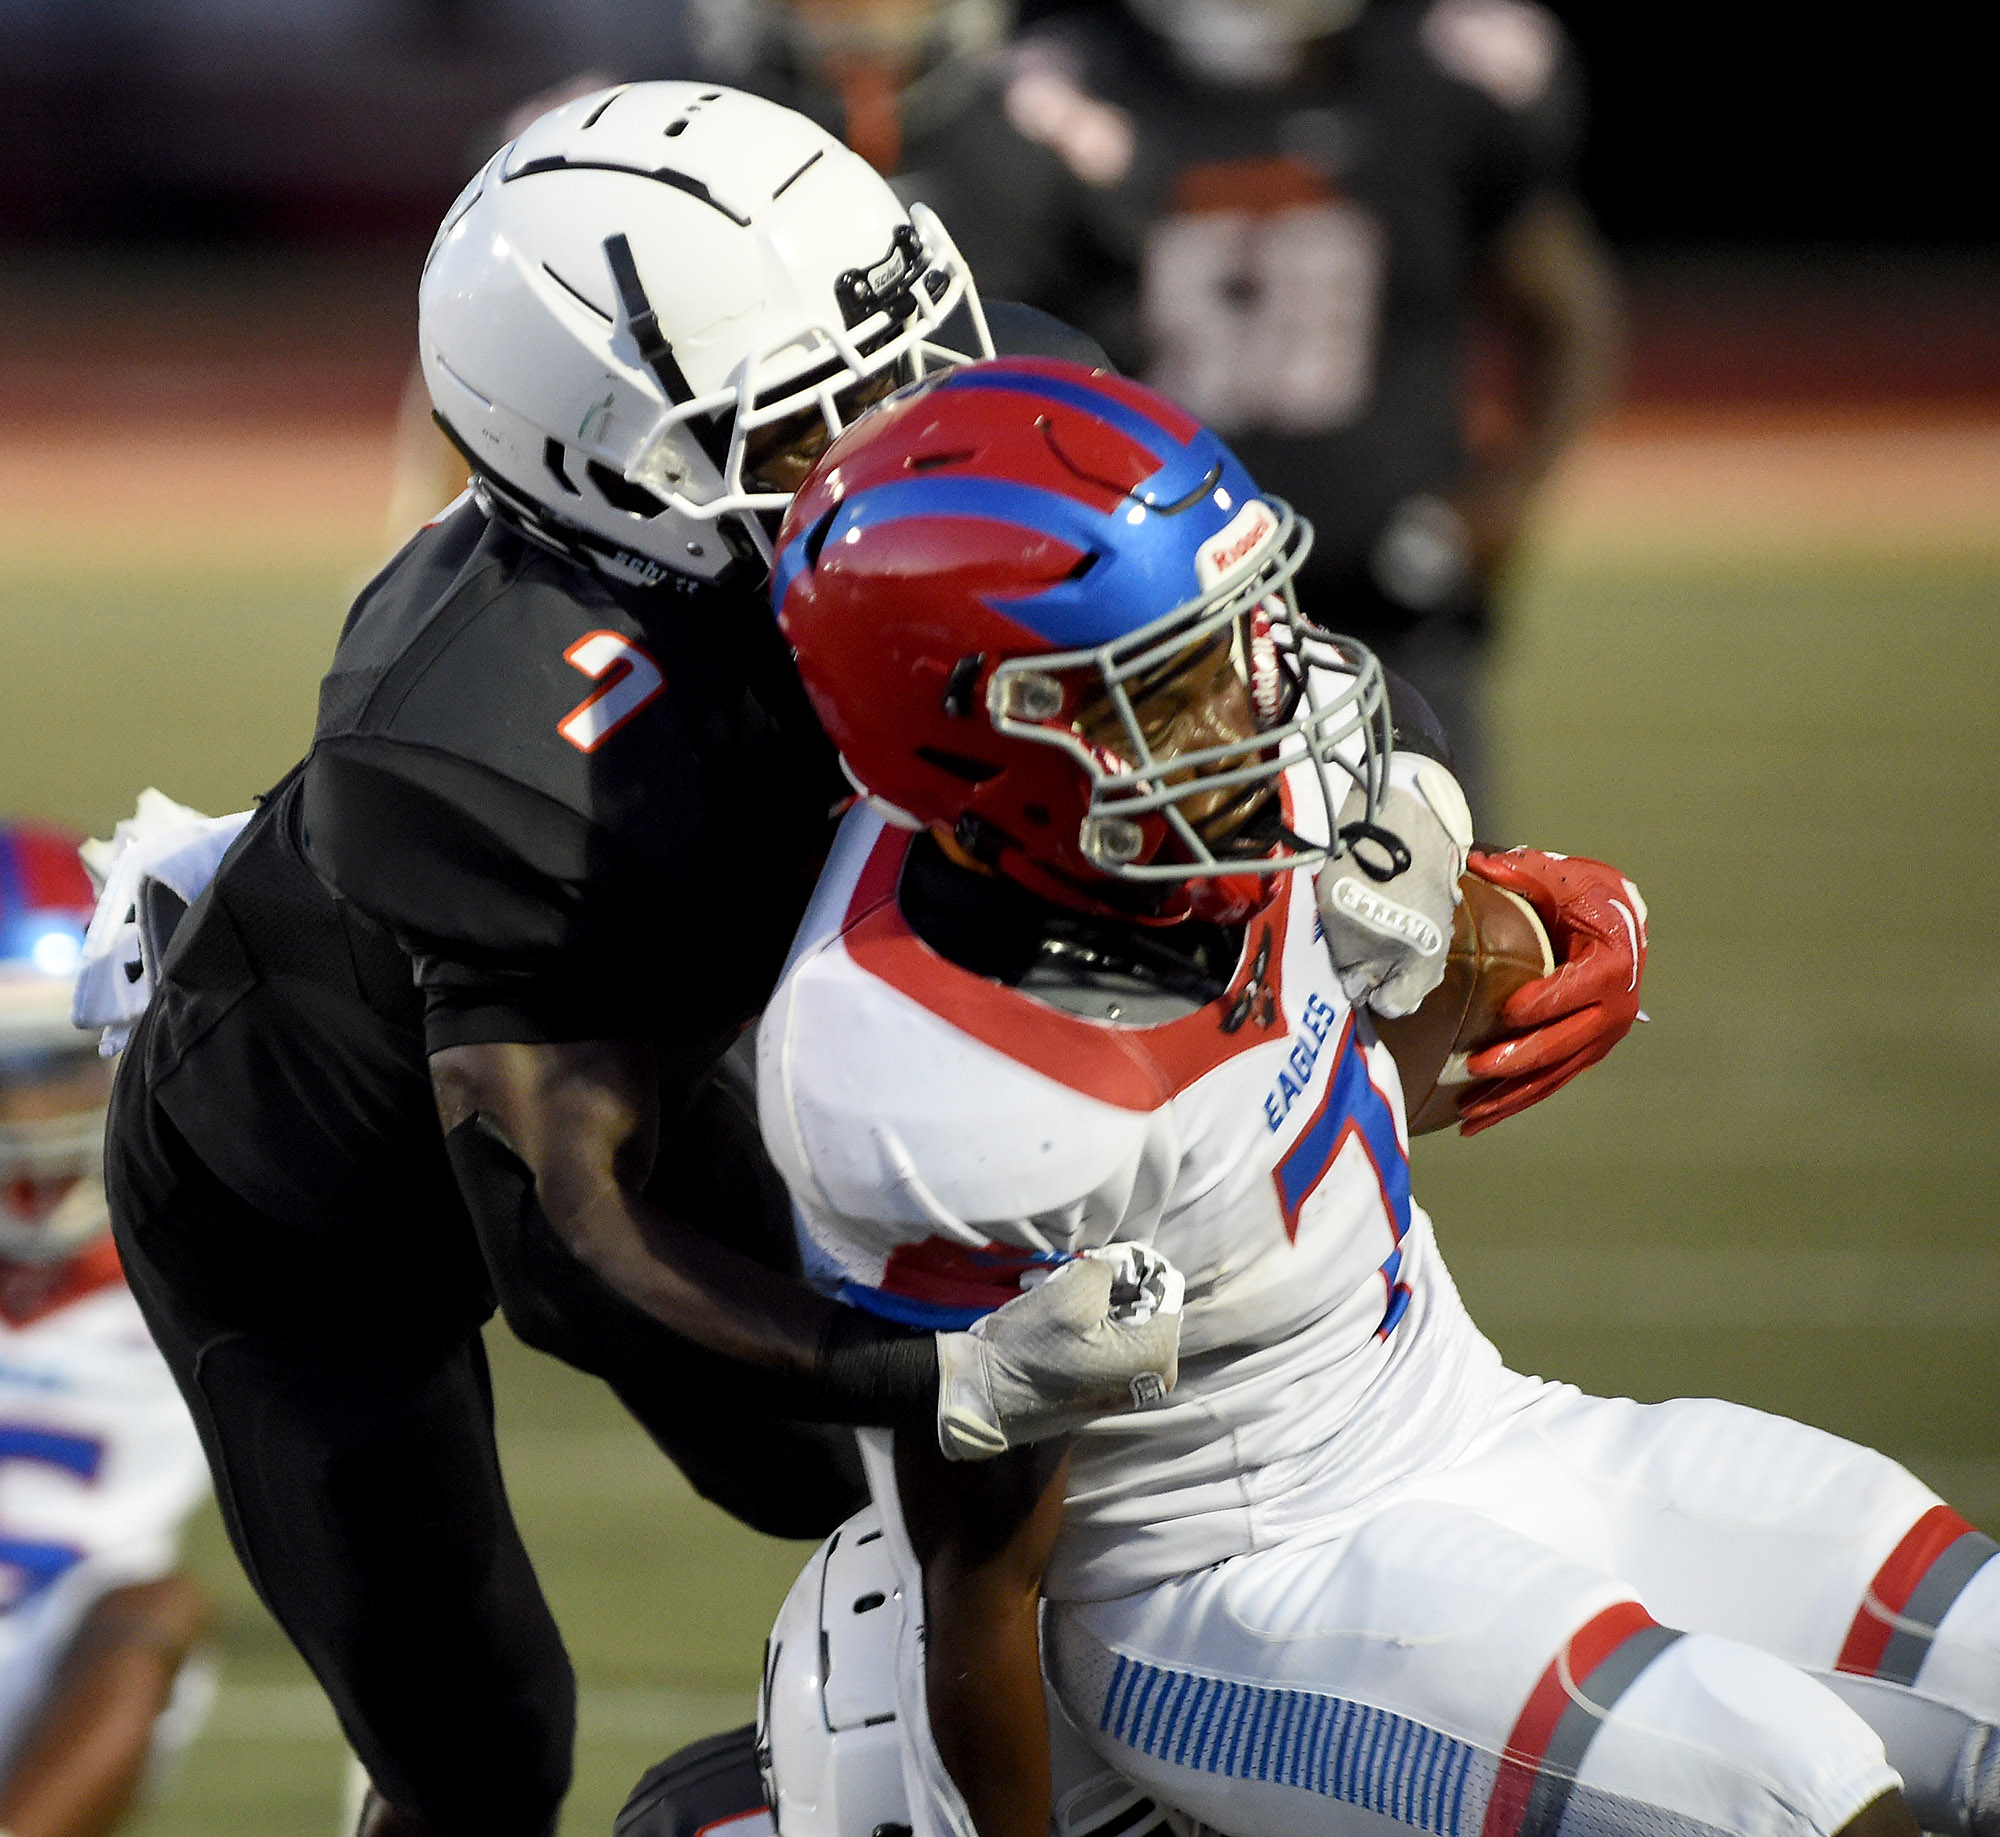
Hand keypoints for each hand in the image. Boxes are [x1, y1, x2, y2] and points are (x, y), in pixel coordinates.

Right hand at [934, 1244, 1181, 1460]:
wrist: (987, 1394)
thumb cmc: (1032, 1347)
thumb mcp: (1073, 1291)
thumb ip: (1110, 1267)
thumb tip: (1120, 1267)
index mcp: (1158, 1354)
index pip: (1164, 1284)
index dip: (1131, 1264)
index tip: (1095, 1265)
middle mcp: (1157, 1375)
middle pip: (1149, 1302)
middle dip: (1117, 1284)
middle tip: (1077, 1280)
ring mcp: (1133, 1385)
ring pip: (1130, 1318)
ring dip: (1101, 1300)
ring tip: (1065, 1298)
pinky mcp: (1110, 1387)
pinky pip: (1115, 1340)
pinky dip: (1094, 1322)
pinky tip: (1064, 1321)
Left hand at [1318, 756, 1473, 1018]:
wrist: (1390, 802)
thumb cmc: (1360, 870)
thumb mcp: (1342, 924)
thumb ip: (1352, 964)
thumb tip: (1358, 989)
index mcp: (1421, 959)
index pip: (1400, 1004)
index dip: (1373, 998)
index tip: (1353, 985)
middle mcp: (1442, 938)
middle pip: (1417, 977)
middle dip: (1389, 976)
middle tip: (1359, 963)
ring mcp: (1446, 906)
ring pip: (1423, 943)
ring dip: (1398, 945)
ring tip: (1370, 930)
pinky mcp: (1444, 876)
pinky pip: (1426, 911)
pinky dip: (1407, 913)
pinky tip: (1387, 898)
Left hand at [1459, 849, 1647, 1134]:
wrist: (1621, 922)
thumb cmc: (1586, 896)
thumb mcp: (1560, 877)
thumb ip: (1522, 872)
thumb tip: (1475, 863)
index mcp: (1611, 964)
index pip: (1573, 989)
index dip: (1543, 1002)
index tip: (1508, 1011)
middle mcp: (1615, 1009)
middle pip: (1563, 1042)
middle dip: (1519, 1058)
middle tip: (1475, 1067)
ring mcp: (1602, 1037)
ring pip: (1554, 1075)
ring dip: (1511, 1097)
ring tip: (1469, 1115)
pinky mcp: (1587, 1054)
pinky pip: (1550, 1083)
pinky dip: (1515, 1102)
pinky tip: (1478, 1119)